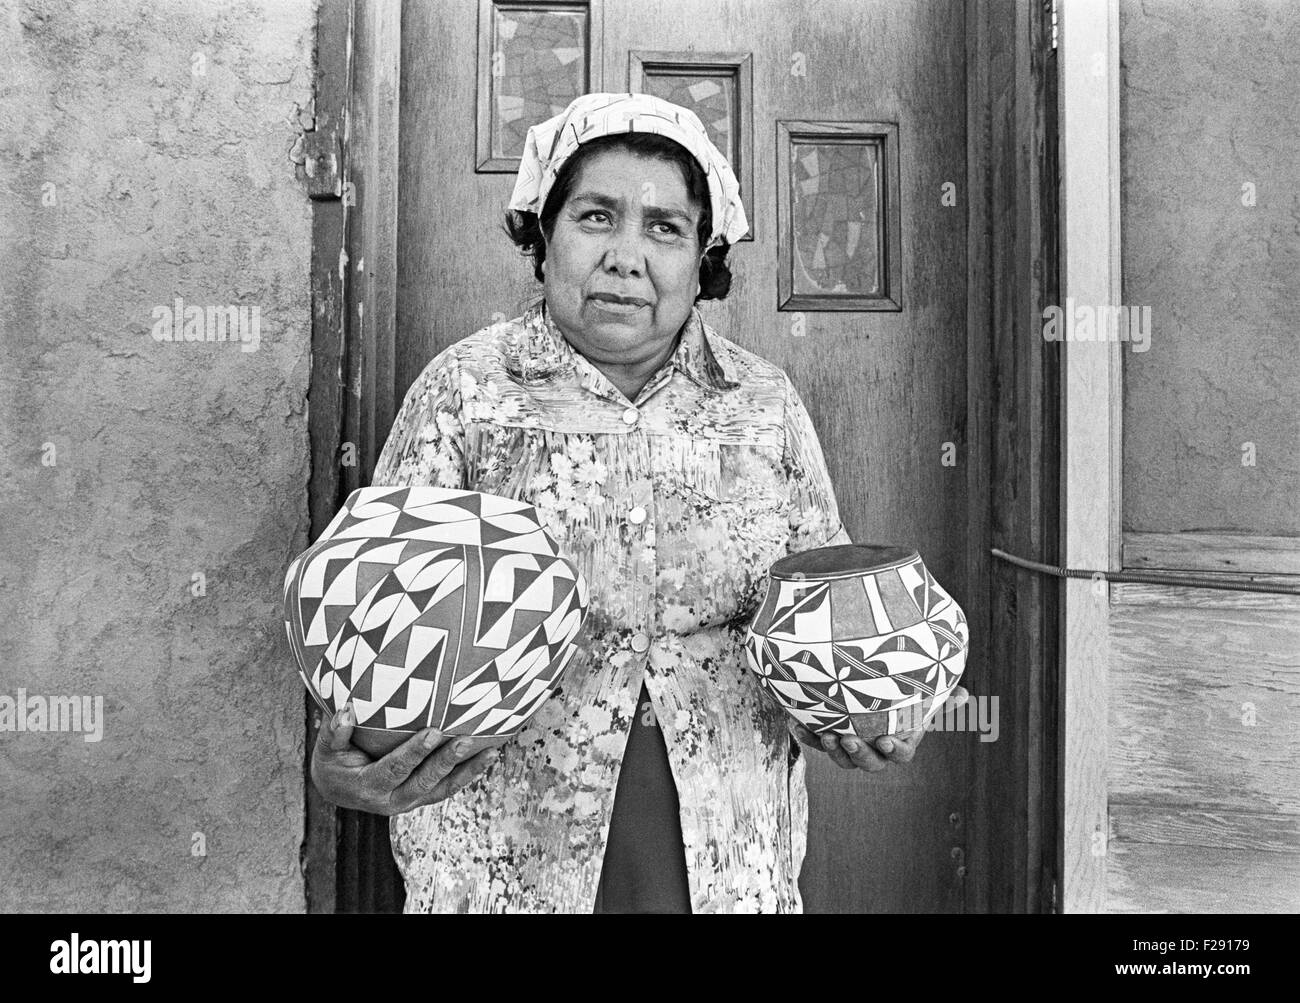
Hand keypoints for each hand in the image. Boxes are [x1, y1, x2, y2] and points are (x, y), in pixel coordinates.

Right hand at [310, 701, 504, 815]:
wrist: (338, 789)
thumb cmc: (333, 761)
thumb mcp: (326, 748)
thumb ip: (334, 732)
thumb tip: (345, 710)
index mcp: (368, 787)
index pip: (394, 769)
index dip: (414, 753)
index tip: (433, 732)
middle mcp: (392, 800)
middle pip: (424, 782)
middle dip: (446, 761)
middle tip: (466, 739)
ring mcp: (409, 801)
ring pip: (442, 789)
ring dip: (468, 771)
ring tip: (491, 751)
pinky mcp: (421, 797)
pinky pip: (447, 788)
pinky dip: (468, 774)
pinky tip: (488, 755)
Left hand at [788, 685, 969, 772]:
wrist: (858, 688)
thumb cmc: (896, 694)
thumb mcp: (917, 694)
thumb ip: (939, 697)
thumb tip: (966, 696)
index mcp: (897, 741)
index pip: (900, 755)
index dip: (894, 751)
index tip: (886, 739)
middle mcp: (873, 748)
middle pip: (868, 762)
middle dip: (859, 754)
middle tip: (850, 738)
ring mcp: (847, 744)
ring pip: (840, 757)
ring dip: (832, 748)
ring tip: (826, 733)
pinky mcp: (823, 734)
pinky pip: (813, 740)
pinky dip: (805, 733)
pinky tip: (796, 722)